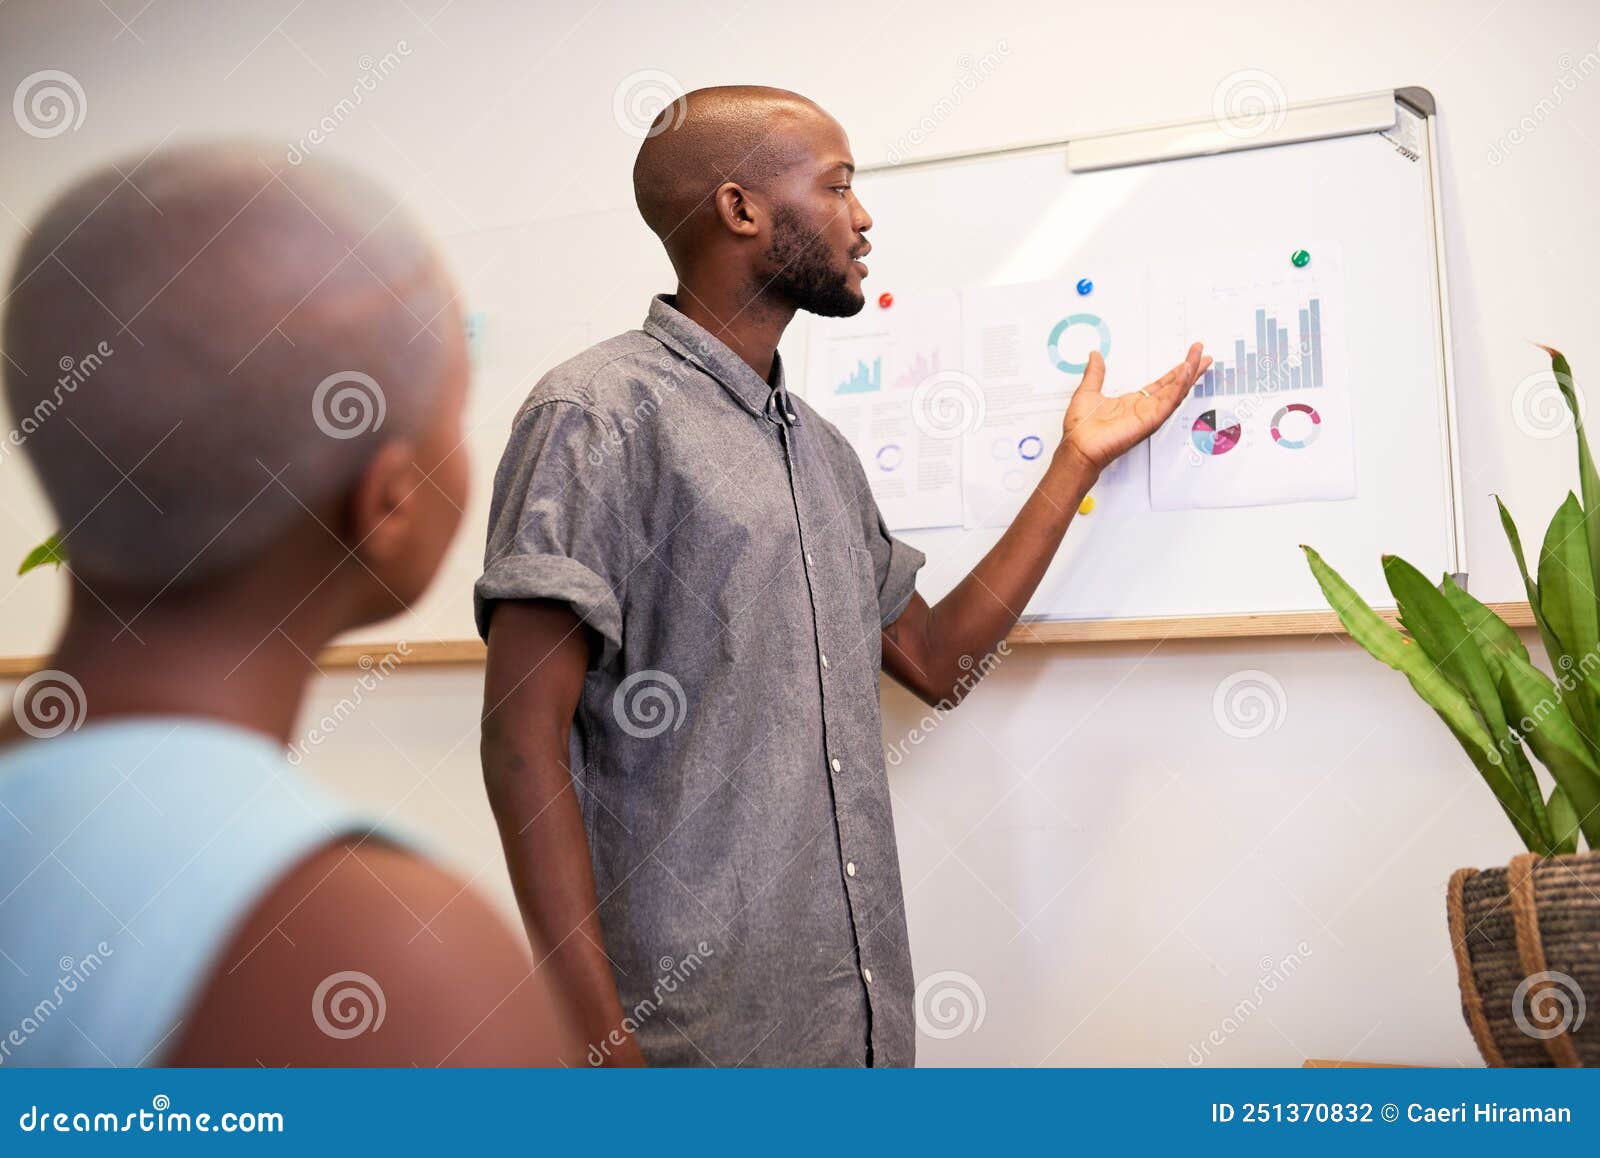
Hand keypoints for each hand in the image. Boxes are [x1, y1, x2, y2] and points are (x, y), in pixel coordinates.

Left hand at [1059, 344, 1210, 473]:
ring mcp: (1149, 415)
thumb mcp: (1088, 391)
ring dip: (1189, 374)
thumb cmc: (1081, 430)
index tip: (1187, 359)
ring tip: (1200, 358)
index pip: (1162, 385)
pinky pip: (1169, 401)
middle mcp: (1144, 409)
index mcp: (1133, 403)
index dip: (1175, 372)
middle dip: (1190, 370)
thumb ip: (1095, 373)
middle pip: (1175, 387)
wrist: (1078, 447)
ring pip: (1176, 392)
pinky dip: (1179, 386)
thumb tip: (1094, 357)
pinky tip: (1187, 372)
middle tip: (1202, 354)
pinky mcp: (1150, 420)